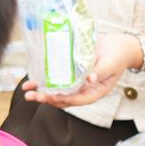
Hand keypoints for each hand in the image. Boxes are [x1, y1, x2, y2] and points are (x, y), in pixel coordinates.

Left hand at [22, 34, 141, 108]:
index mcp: (95, 91)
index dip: (64, 100)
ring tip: (27, 91)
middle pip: (64, 98)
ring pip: (57, 91)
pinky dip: (43, 81)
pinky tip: (31, 81)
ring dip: (42, 92)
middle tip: (33, 96)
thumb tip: (89, 80)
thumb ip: (101, 72)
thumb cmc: (117, 56)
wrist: (118, 46)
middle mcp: (84, 89)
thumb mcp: (111, 63)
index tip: (51, 98)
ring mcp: (76, 82)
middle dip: (48, 98)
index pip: (78, 99)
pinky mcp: (69, 72)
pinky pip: (56, 80)